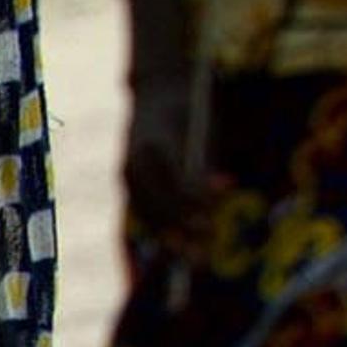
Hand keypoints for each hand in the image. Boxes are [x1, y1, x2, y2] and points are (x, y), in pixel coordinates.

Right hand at [123, 73, 201, 245]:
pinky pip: (144, 211)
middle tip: (203, 254)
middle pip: (157, 208)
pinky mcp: (128, 181)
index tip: (211, 225)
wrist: (157, 90)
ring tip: (192, 256)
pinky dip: (161, 227)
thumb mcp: (202, 132)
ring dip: (170, 237)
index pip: (175, 187)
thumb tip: (218, 195)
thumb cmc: (189, 108)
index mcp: (154, 147)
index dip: (194, 209)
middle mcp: (134, 164)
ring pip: (148, 214)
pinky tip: (179, 242)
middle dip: (182, 232)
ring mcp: (127, 174)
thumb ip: (203, 166)